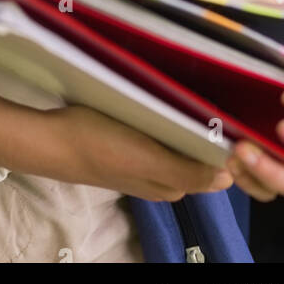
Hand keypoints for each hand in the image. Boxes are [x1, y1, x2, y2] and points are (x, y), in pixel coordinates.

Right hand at [37, 104, 234, 201]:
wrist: (54, 140)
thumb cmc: (102, 147)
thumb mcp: (148, 161)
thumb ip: (188, 173)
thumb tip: (229, 176)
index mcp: (173, 185)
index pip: (212, 167)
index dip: (220, 145)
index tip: (223, 117)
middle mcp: (162, 179)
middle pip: (197, 155)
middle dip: (204, 132)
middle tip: (204, 101)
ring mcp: (143, 163)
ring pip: (177, 144)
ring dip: (184, 125)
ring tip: (185, 98)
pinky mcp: (128, 148)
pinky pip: (158, 136)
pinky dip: (163, 123)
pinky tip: (159, 105)